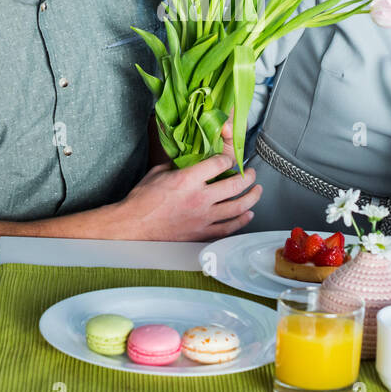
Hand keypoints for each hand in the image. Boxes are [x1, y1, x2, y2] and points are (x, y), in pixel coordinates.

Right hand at [116, 148, 260, 241]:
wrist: (133, 227)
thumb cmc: (142, 200)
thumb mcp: (159, 172)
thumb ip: (179, 164)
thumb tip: (191, 158)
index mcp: (188, 179)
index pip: (220, 164)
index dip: (228, 159)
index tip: (229, 160)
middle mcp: (199, 198)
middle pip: (235, 185)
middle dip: (248, 177)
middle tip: (252, 174)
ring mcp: (203, 218)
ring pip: (237, 207)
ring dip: (252, 198)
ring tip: (257, 191)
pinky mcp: (202, 234)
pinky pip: (228, 228)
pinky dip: (241, 221)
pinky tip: (248, 214)